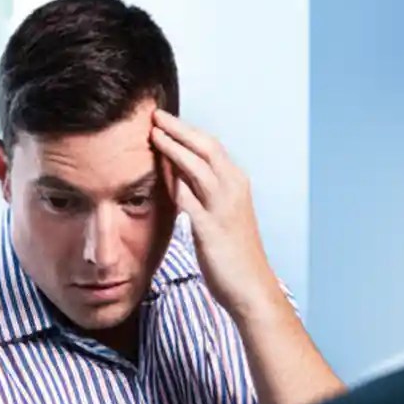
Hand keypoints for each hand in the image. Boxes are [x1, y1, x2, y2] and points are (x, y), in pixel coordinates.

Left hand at [149, 109, 283, 319]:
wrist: (251, 288)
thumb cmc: (232, 253)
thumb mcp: (218, 214)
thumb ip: (199, 192)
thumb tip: (175, 173)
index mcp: (236, 184)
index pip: (210, 146)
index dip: (187, 130)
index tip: (165, 119)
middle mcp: (233, 190)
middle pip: (206, 147)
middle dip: (180, 129)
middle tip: (155, 115)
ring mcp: (223, 208)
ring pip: (199, 167)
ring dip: (175, 148)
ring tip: (152, 134)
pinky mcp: (211, 229)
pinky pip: (190, 200)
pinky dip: (175, 183)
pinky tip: (157, 172)